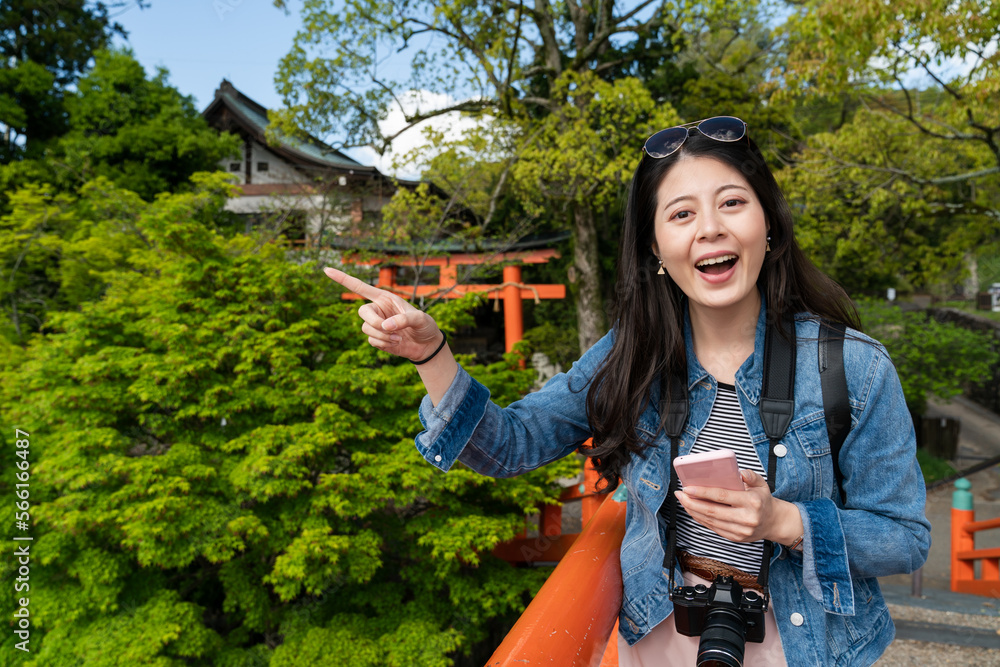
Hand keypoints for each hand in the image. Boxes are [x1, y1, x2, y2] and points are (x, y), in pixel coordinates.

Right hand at [323, 267, 443, 361]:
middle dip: (374, 322)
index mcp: (385, 298)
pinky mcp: (377, 339)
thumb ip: (405, 320)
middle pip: (362, 312)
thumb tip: (385, 326)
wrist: (426, 345)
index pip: (360, 287)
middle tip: (388, 329)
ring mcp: (376, 325)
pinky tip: (395, 343)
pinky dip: (383, 343)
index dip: (343, 279)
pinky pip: (371, 340)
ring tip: (398, 338)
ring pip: (366, 328)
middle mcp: (378, 310)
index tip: (326, 270)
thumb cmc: (425, 326)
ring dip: (382, 335)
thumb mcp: (420, 319)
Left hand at [673, 469, 802, 544]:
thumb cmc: (763, 500)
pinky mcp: (736, 538)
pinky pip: (714, 528)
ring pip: (711, 521)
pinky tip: (693, 511)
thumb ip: (751, 476)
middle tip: (680, 494)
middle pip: (712, 511)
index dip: (702, 492)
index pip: (722, 496)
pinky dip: (701, 519)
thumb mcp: (762, 484)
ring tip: (683, 501)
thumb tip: (740, 472)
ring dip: (693, 511)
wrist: (774, 522)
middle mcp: (746, 518)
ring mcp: (741, 531)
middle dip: (692, 503)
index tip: (687, 488)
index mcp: (752, 502)